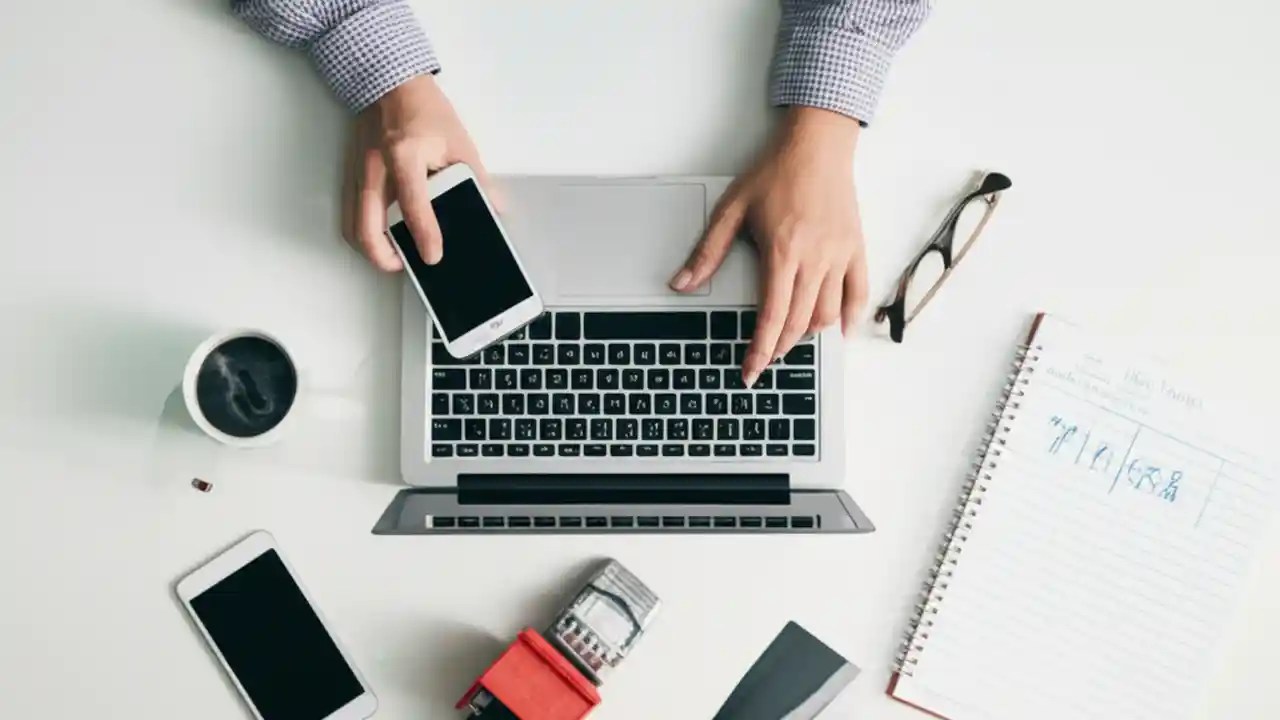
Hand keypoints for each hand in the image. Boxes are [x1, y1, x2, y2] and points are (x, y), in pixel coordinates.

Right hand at [341, 74, 494, 270]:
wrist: (391, 84)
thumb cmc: (425, 110)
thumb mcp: (460, 142)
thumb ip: (477, 178)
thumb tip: (494, 209)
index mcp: (405, 154)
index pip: (413, 201)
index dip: (424, 233)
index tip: (433, 256)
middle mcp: (376, 167)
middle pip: (366, 225)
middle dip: (382, 256)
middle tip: (405, 267)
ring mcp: (360, 172)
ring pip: (353, 224)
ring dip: (370, 249)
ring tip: (394, 259)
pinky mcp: (353, 175)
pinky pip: (352, 213)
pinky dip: (363, 234)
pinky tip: (381, 240)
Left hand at [670, 107, 866, 385]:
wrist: (817, 145)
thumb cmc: (776, 172)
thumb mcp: (732, 209)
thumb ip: (709, 252)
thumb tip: (683, 283)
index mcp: (782, 252)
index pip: (771, 317)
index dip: (759, 350)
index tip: (750, 372)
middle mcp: (814, 259)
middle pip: (798, 322)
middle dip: (779, 348)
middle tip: (764, 359)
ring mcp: (839, 255)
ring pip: (828, 314)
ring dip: (808, 335)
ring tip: (790, 340)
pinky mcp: (856, 248)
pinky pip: (858, 293)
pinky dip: (850, 318)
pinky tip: (838, 331)